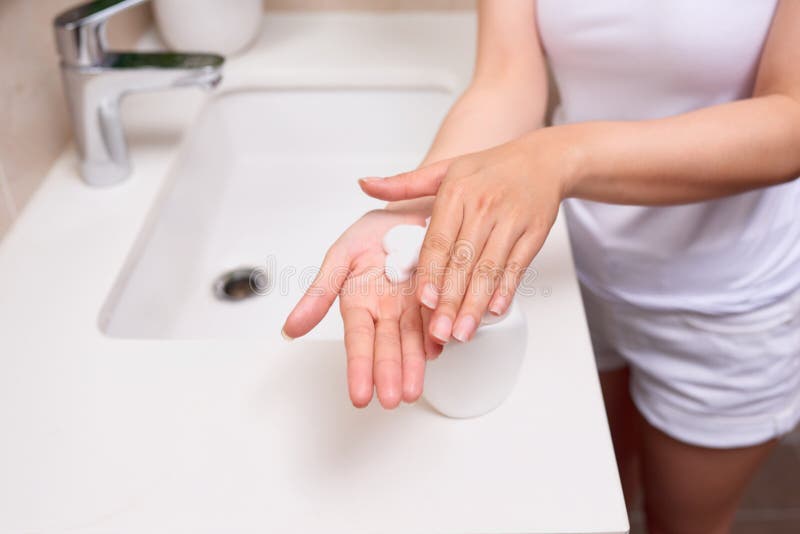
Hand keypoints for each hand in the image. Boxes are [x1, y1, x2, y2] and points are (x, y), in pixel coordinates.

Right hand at [282, 202, 442, 408]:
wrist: (414, 207)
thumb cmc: (375, 230)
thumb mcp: (342, 255)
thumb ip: (320, 292)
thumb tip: (290, 329)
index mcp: (360, 301)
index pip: (358, 340)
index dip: (359, 367)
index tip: (359, 395)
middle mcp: (387, 310)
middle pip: (387, 346)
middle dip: (389, 373)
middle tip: (392, 399)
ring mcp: (415, 306)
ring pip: (413, 341)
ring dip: (413, 367)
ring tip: (412, 390)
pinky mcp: (440, 300)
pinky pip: (440, 321)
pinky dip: (439, 337)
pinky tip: (437, 353)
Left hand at [359, 133, 570, 343]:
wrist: (543, 160)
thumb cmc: (490, 168)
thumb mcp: (444, 170)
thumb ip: (404, 183)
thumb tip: (365, 184)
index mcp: (456, 192)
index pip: (439, 240)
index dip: (431, 273)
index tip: (422, 300)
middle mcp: (483, 207)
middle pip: (463, 262)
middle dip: (450, 301)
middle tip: (439, 332)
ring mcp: (511, 220)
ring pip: (489, 269)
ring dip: (475, 305)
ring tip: (462, 331)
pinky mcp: (534, 233)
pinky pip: (517, 266)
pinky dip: (506, 290)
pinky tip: (494, 310)